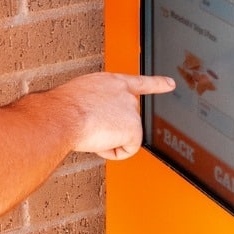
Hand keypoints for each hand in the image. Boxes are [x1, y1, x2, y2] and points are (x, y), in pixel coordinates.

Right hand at [45, 71, 174, 162]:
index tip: (171, 84)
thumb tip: (90, 119)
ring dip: (107, 139)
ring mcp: (131, 109)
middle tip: (92, 129)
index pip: (138, 82)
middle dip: (114, 129)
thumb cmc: (62, 108)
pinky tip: (99, 141)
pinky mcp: (134, 127)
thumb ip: (94, 103)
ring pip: (124, 136)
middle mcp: (124, 93)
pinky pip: (126, 150)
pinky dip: (112, 152)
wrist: (62, 115)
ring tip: (90, 131)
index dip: (157, 84)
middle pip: (128, 119)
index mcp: (110, 82)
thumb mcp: (79, 97)